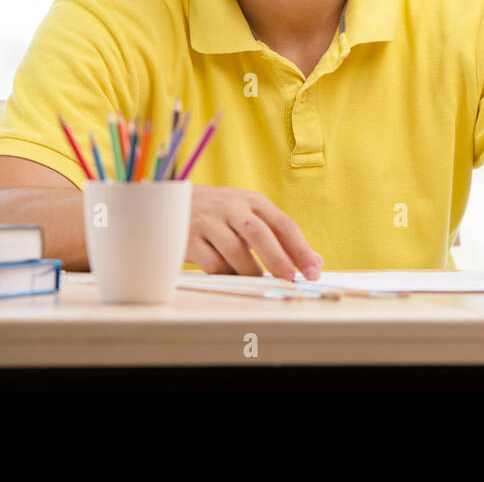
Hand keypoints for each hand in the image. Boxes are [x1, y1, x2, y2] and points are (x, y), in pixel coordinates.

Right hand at [187, 186, 322, 281]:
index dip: (300, 249)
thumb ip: (279, 237)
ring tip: (256, 282)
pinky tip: (229, 277)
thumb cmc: (218, 215)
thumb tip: (315, 262)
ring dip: (250, 272)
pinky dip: (225, 275)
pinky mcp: (188, 238)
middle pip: (259, 234)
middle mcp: (231, 207)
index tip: (314, 271)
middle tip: (290, 280)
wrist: (168, 203)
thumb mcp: (247, 216)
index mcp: (252, 201)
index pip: (283, 224)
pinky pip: (212, 263)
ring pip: (235, 251)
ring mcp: (208, 221)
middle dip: (278, 260)